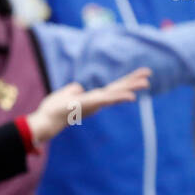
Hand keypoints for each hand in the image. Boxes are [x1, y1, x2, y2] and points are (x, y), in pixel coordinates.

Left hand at [26, 69, 150, 144]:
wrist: (45, 120)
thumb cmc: (52, 110)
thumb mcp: (64, 94)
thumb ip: (73, 90)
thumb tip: (78, 87)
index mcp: (92, 98)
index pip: (112, 88)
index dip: (125, 82)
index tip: (140, 75)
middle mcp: (96, 101)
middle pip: (117, 89)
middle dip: (133, 82)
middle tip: (149, 74)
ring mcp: (94, 104)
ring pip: (115, 94)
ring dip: (130, 88)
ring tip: (146, 82)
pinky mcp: (89, 105)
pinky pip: (106, 100)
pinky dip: (118, 98)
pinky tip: (131, 97)